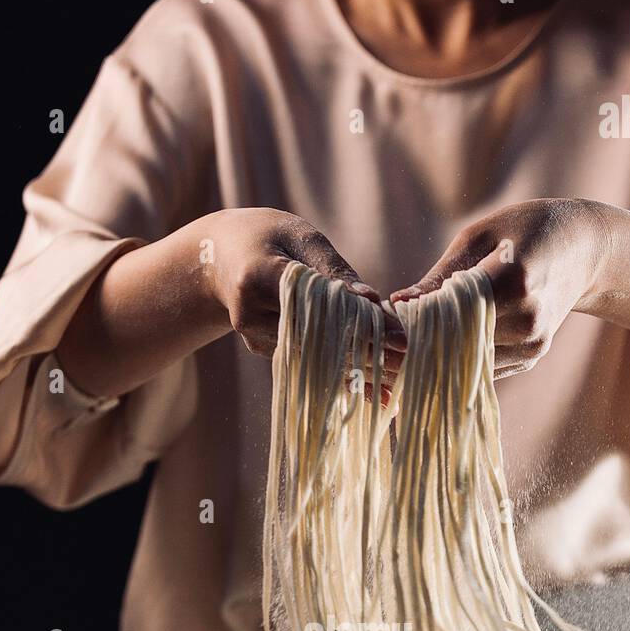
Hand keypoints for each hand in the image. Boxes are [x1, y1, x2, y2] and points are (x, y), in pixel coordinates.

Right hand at [208, 207, 406, 371]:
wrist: (220, 258)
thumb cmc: (269, 238)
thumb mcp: (303, 240)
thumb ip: (335, 272)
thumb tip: (373, 303)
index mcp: (257, 277)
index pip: (318, 304)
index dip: (360, 323)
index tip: (399, 338)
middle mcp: (251, 316)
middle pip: (319, 340)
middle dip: (367, 356)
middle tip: (409, 366)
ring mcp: (255, 338)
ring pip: (315, 358)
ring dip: (358, 372)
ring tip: (396, 387)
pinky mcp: (263, 351)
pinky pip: (309, 362)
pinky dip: (341, 374)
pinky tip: (372, 392)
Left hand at [390, 199, 609, 378]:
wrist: (582, 249)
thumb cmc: (524, 229)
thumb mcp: (479, 235)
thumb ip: (440, 274)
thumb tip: (397, 302)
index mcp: (514, 279)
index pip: (451, 312)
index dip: (416, 319)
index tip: (390, 319)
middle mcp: (528, 318)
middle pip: (457, 342)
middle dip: (422, 340)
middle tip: (391, 339)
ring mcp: (533, 342)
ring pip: (468, 360)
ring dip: (438, 354)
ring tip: (413, 339)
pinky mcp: (533, 356)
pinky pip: (484, 366)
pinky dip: (460, 359)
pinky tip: (441, 347)